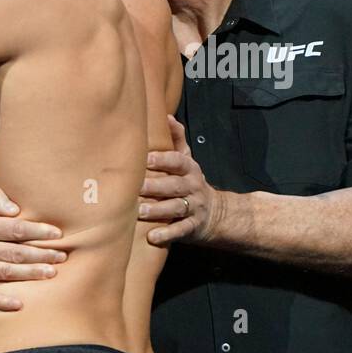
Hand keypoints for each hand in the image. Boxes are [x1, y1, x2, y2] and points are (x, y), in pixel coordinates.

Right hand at [0, 184, 65, 309]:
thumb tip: (15, 210)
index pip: (14, 229)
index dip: (38, 232)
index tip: (56, 234)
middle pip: (14, 253)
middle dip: (41, 255)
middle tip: (62, 257)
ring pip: (4, 273)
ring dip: (29, 274)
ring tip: (50, 274)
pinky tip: (18, 305)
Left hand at [139, 115, 224, 244]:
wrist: (215, 212)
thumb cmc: (190, 182)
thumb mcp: (187, 161)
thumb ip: (177, 140)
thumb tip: (167, 116)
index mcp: (189, 169)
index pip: (178, 161)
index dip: (163, 160)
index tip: (145, 159)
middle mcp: (192, 187)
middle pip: (174, 185)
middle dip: (155, 186)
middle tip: (136, 187)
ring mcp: (194, 207)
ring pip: (176, 208)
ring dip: (157, 210)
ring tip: (139, 211)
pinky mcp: (193, 226)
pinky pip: (180, 230)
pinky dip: (167, 234)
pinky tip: (152, 237)